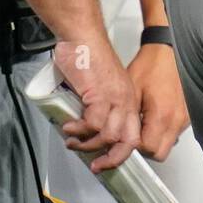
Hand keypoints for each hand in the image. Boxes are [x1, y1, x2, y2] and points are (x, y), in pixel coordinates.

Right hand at [55, 37, 140, 171]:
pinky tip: (68, 127)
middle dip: (112, 159)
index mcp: (128, 99)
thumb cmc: (87, 56)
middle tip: (95, 166)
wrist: (82, 36)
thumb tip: (84, 128)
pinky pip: (93, 124)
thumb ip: (95, 105)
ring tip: (72, 141)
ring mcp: (115, 98)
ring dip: (88, 144)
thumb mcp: (98, 85)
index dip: (121, 152)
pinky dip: (79, 130)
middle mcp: (126, 100)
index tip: (104, 161)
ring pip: (109, 136)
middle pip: (129, 140)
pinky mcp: (100, 94)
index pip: (133, 133)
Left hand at [126, 42, 189, 161]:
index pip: (147, 149)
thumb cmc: (151, 65)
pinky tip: (153, 118)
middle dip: (144, 150)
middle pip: (160, 153)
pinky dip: (163, 131)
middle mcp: (176, 120)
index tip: (123, 138)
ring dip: (154, 141)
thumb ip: (126, 117)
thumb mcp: (131, 90)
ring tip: (142, 125)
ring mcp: (184, 118)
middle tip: (131, 136)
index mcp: (161, 115)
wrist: (168, 50)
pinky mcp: (187, 114)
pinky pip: (174, 132)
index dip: (132, 147)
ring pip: (168, 144)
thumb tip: (117, 135)